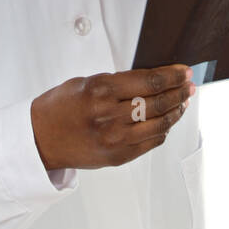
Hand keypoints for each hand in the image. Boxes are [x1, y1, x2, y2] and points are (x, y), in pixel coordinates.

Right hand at [31, 64, 195, 170]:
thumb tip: (152, 80)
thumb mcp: (85, 83)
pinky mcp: (118, 157)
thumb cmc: (60, 107)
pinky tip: (168, 120)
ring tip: (184, 101)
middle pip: (159, 102)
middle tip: (189, 84)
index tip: (184, 71)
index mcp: (101, 91)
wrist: (40, 139)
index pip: (150, 81)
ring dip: (177, 111)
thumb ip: (117, 83)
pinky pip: (151, 142)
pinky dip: (164, 129)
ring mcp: (115, 139)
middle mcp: (110, 116)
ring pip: (160, 123)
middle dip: (180, 91)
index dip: (173, 75)